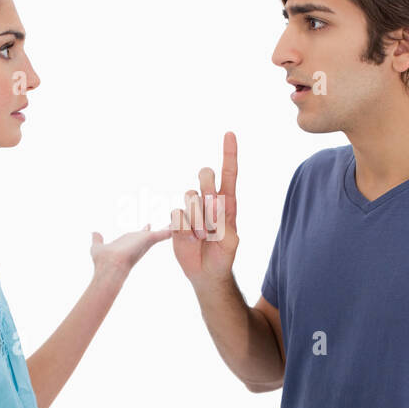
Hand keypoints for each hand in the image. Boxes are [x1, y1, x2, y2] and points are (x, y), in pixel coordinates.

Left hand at [90, 223, 172, 278]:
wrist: (110, 266)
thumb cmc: (103, 261)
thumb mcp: (98, 247)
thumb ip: (97, 240)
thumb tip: (94, 233)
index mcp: (129, 244)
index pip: (139, 236)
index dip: (144, 230)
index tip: (148, 224)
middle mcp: (139, 243)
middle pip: (153, 234)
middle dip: (162, 229)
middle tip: (171, 223)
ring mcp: (145, 242)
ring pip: (161, 233)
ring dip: (170, 228)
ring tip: (180, 220)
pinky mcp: (149, 239)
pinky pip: (163, 233)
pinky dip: (170, 229)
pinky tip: (179, 225)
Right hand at [170, 131, 239, 286]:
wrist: (206, 272)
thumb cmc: (223, 256)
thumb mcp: (231, 241)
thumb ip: (224, 221)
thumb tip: (214, 201)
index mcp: (227, 203)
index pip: (229, 173)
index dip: (229, 153)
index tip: (229, 134)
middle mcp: (209, 201)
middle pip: (206, 176)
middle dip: (208, 185)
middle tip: (212, 208)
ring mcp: (192, 209)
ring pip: (190, 196)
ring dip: (198, 219)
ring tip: (203, 236)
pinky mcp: (178, 219)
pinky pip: (177, 213)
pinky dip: (185, 227)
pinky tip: (190, 239)